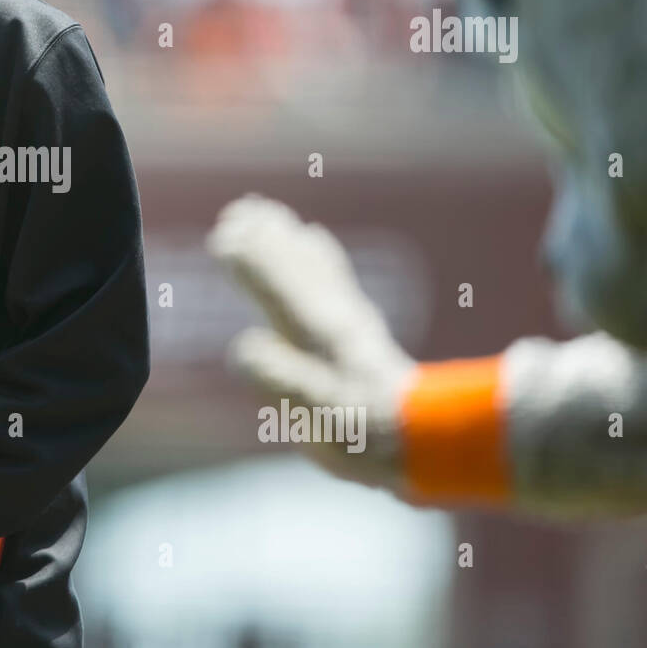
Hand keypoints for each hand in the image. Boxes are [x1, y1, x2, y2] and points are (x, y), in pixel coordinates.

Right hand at [206, 194, 415, 485]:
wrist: (426, 437)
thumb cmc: (365, 434)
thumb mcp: (318, 414)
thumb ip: (281, 378)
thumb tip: (242, 347)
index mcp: (314, 332)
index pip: (274, 284)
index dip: (247, 261)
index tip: (220, 239)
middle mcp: (331, 315)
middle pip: (293, 264)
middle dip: (264, 238)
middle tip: (236, 210)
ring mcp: (347, 318)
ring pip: (311, 263)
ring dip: (286, 238)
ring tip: (266, 213)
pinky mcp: (358, 328)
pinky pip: (332, 275)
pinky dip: (318, 252)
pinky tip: (314, 238)